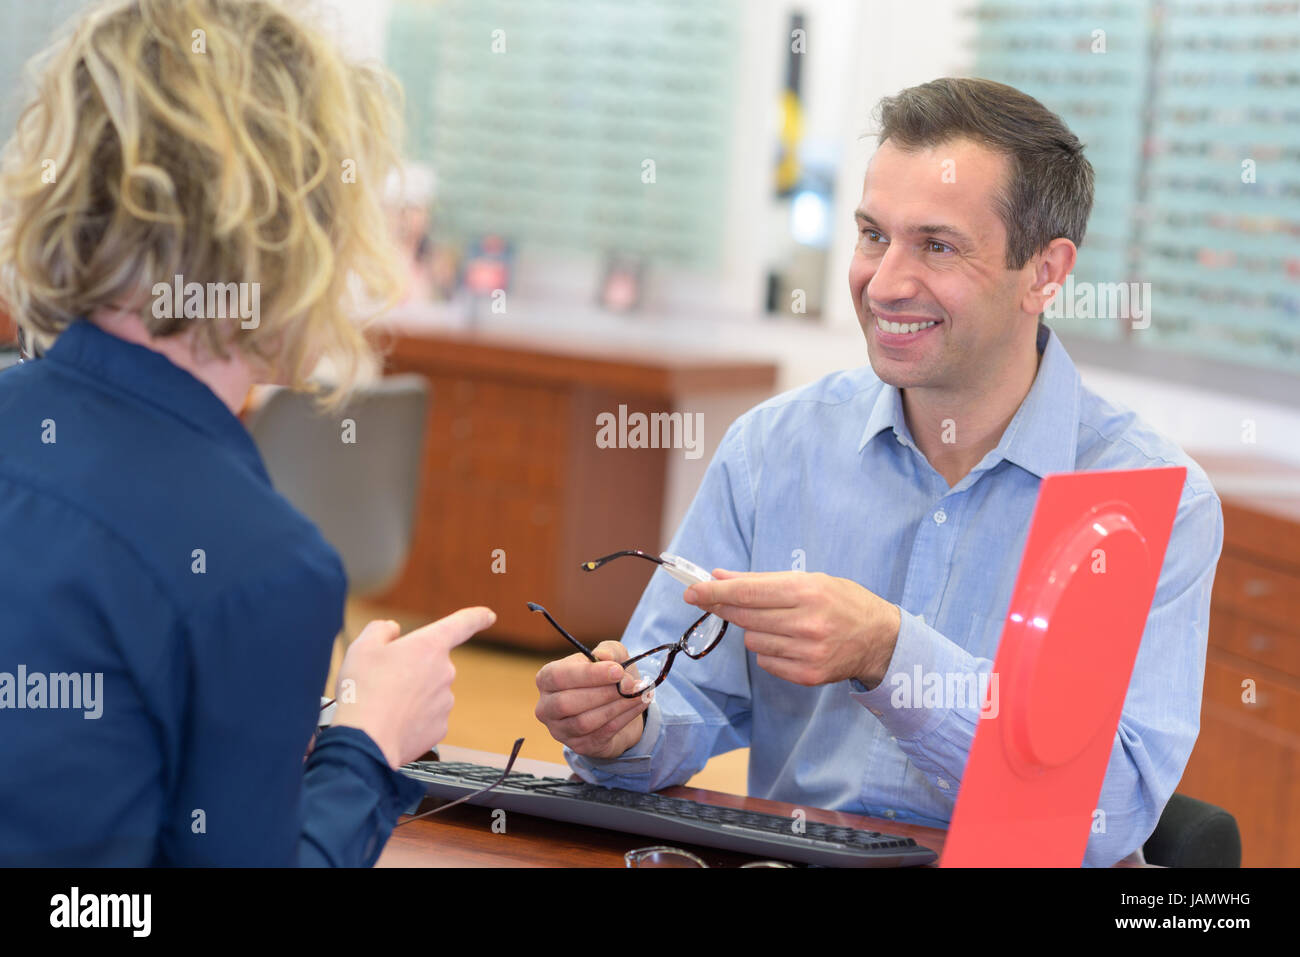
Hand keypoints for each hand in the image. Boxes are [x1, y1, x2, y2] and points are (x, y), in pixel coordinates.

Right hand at [331, 607, 495, 768]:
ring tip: (382, 704)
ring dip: (410, 695)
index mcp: (430, 645)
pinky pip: (426, 716)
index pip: (462, 624)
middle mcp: (445, 671)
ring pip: (428, 691)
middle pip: (431, 663)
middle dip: (411, 669)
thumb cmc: (362, 691)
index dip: (476, 617)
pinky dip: (412, 718)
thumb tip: (392, 630)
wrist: (366, 742)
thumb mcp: (362, 647)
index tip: (488, 616)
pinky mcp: (440, 727)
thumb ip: (381, 630)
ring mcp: (445, 701)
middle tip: (382, 680)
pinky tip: (391, 722)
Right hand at [535, 641, 652, 758]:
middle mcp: (546, 707)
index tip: (617, 670)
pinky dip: (624, 718)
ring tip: (638, 694)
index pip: (559, 677)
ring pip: (584, 722)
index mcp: (547, 679)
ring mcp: (560, 730)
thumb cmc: (607, 678)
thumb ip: (608, 652)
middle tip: (630, 684)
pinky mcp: (580, 746)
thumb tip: (603, 656)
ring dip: (616, 706)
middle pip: (567, 703)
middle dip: (603, 693)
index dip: (588, 674)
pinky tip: (639, 705)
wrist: (618, 707)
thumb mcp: (611, 657)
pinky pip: (601, 734)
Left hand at [684, 570, 900, 688]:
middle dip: (723, 607)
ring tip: (778, 623)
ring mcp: (808, 652)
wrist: (880, 638)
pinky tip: (788, 642)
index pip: (747, 593)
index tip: (692, 591)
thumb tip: (718, 577)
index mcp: (807, 592)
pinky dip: (768, 652)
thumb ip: (760, 581)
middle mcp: (807, 623)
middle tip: (710, 600)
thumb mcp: (808, 580)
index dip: (715, 593)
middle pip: (745, 617)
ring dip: (754, 630)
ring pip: (753, 641)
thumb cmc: (841, 601)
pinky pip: (766, 662)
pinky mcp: (808, 675)